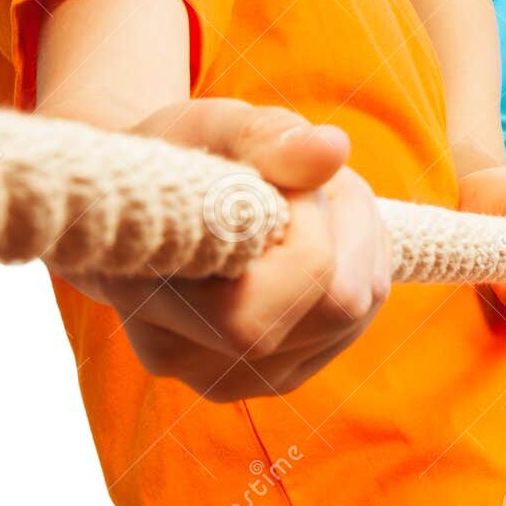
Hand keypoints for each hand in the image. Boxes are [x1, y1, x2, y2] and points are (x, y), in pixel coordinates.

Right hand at [64, 99, 390, 402]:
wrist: (147, 209)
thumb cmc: (173, 158)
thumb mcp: (207, 126)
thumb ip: (265, 135)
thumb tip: (333, 150)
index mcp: (150, 297)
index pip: (270, 301)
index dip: (306, 223)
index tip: (280, 176)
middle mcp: (188, 359)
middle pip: (337, 306)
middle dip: (348, 222)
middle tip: (311, 178)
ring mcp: (235, 379)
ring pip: (356, 313)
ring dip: (358, 239)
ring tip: (305, 201)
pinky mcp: (276, 377)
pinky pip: (356, 323)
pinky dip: (358, 266)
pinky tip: (316, 236)